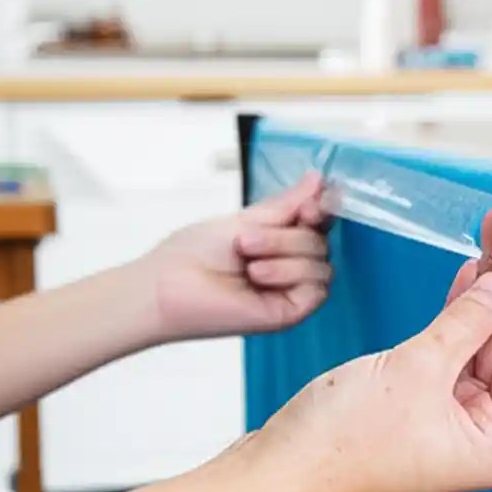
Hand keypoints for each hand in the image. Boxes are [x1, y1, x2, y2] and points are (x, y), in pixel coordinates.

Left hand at [139, 173, 332, 342]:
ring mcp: (291, 290)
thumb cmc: (194, 254)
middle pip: (320, 241)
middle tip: (246, 239)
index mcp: (280, 241)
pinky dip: (289, 274)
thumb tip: (318, 180)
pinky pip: (316, 288)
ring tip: (247, 259)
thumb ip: (286, 204)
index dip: (321, 209)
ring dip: (283, 252)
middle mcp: (290, 265)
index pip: (319, 221)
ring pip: (321, 263)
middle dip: (285, 235)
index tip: (310, 202)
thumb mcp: (245, 219)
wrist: (169, 284)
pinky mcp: (291, 311)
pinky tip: (258, 275)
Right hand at [247, 200, 491, 491]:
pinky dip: (460, 312)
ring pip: (482, 340)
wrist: (275, 473)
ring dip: (488, 287)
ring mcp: (449, 419)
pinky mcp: (420, 405)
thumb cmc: (338, 442)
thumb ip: (464, 323)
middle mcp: (480, 433)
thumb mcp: (413, 369)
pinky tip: (470, 274)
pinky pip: (454, 350)